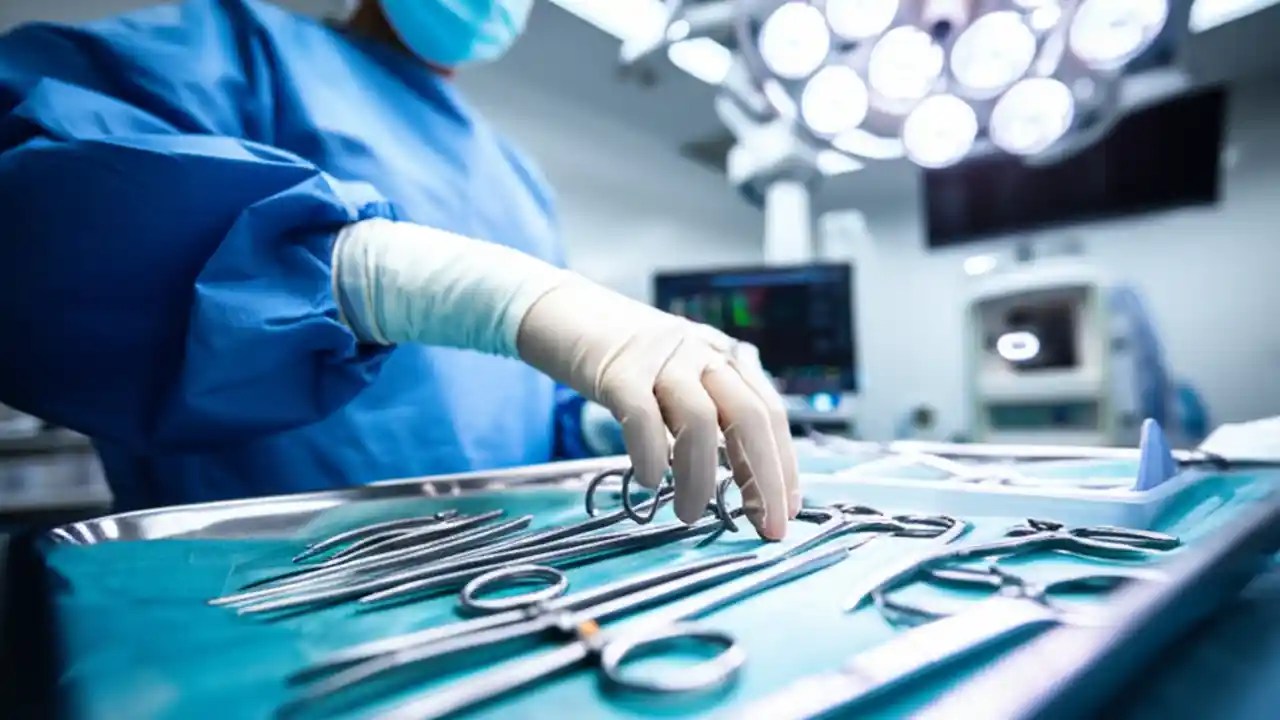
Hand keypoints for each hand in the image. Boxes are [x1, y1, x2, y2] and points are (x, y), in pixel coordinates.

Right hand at [517, 278, 799, 538]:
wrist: (565, 310)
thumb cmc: (626, 357)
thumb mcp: (680, 375)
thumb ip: (712, 411)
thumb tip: (744, 475)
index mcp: (722, 357)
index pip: (769, 412)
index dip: (783, 465)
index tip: (784, 511)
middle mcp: (701, 353)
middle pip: (748, 417)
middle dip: (763, 479)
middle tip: (764, 528)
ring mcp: (661, 359)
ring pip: (700, 422)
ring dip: (701, 479)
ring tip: (688, 515)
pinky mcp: (619, 370)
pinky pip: (643, 418)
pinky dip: (650, 456)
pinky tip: (648, 481)